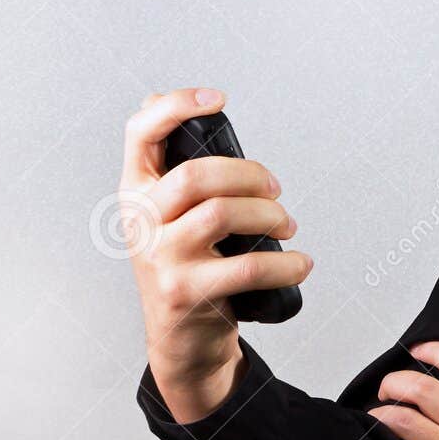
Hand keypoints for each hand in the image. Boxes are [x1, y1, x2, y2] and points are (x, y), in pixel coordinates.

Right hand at [120, 88, 312, 416]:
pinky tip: (301, 264)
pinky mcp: (186, 292)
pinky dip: (287, 265)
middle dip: (250, 175)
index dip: (176, 106)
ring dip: (270, 215)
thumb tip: (174, 101)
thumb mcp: (168, 216)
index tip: (218, 99)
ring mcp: (160, 258)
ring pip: (223, 214)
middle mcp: (141, 221)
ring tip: (287, 227)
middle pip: (196, 175)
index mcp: (136, 191)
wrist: (181, 340)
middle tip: (276, 191)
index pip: (141, 132)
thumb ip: (174, 168)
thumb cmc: (187, 267)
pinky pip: (247, 267)